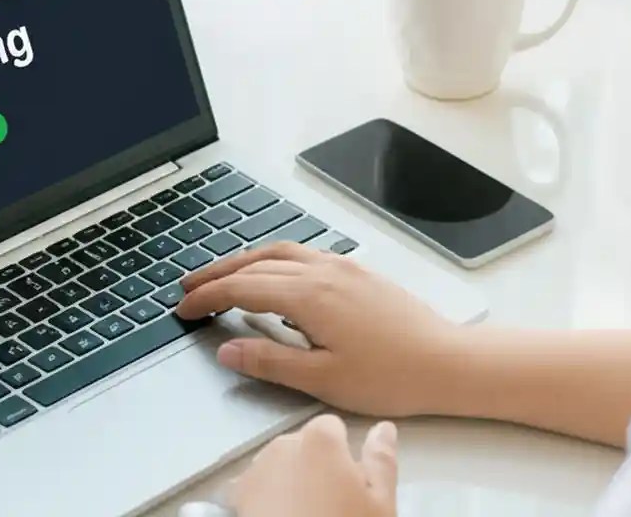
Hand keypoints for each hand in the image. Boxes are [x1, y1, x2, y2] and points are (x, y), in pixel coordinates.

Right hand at [176, 242, 459, 416]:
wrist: (447, 362)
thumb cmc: (391, 375)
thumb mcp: (321, 379)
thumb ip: (269, 361)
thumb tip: (227, 349)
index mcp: (310, 295)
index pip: (242, 288)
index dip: (208, 297)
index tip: (184, 307)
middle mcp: (324, 271)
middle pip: (256, 263)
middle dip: (218, 273)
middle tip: (189, 285)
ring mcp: (344, 268)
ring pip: (281, 252)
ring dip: (245, 260)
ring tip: (222, 275)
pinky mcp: (359, 273)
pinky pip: (305, 254)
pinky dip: (275, 259)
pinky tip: (274, 274)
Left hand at [231, 414, 397, 516]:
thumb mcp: (380, 504)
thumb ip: (382, 460)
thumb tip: (383, 427)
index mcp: (320, 439)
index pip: (333, 426)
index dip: (343, 452)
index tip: (350, 483)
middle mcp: (282, 445)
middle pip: (304, 445)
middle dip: (316, 465)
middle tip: (331, 505)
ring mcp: (255, 470)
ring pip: (279, 465)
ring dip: (290, 480)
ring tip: (304, 515)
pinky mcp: (236, 497)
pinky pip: (257, 486)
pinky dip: (266, 497)